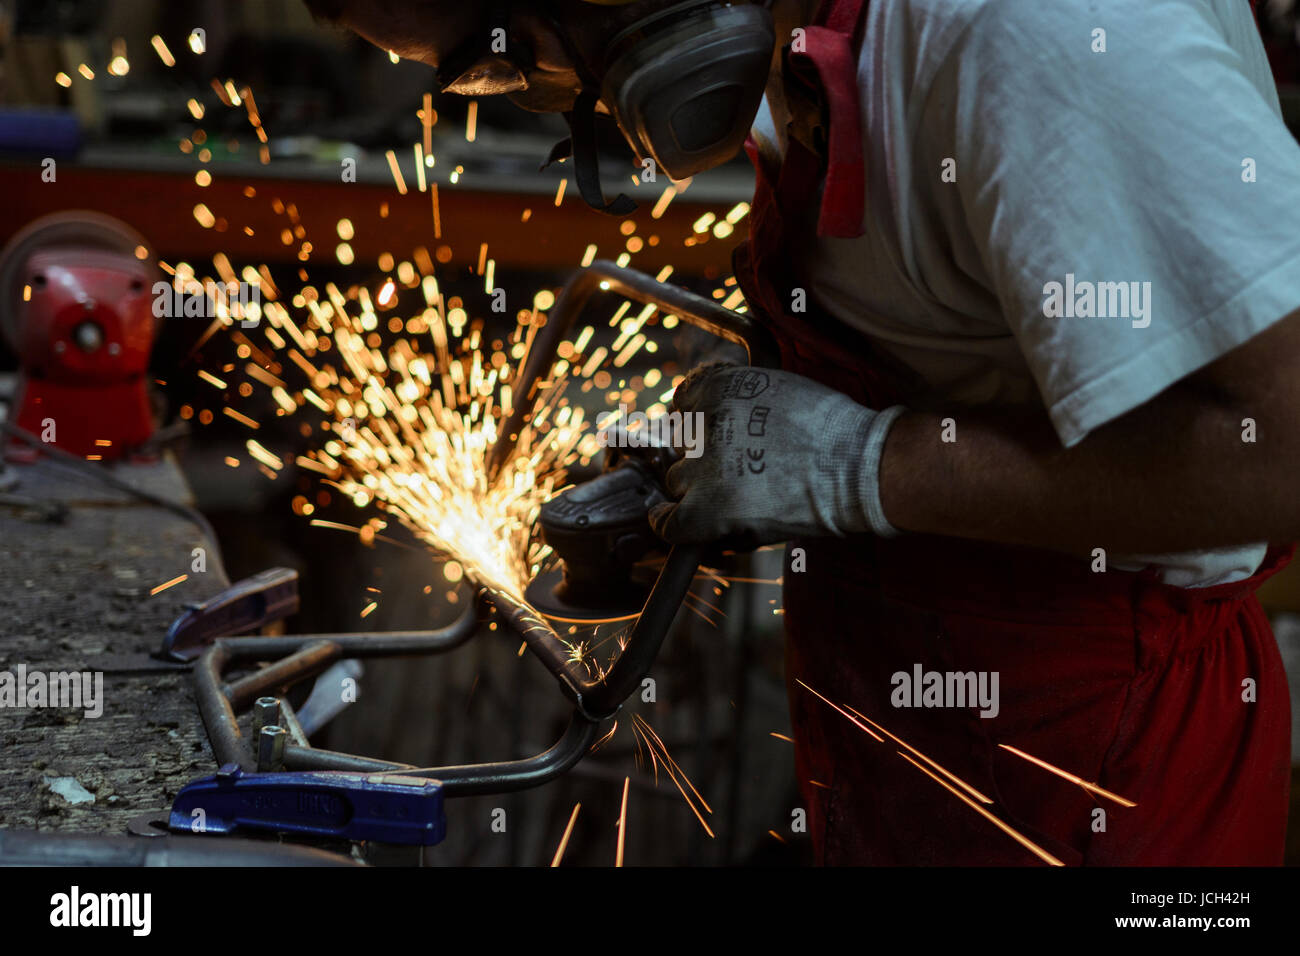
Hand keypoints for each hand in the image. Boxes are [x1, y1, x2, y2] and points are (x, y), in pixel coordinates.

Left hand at [647, 364, 905, 545]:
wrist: (858, 468)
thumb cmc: (832, 431)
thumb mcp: (782, 389)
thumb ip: (742, 397)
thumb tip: (712, 413)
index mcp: (722, 387)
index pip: (685, 399)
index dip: (696, 419)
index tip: (705, 431)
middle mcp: (706, 422)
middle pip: (682, 443)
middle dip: (702, 454)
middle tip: (736, 468)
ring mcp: (705, 468)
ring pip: (678, 480)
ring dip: (697, 488)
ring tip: (735, 495)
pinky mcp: (710, 510)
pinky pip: (670, 521)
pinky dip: (666, 522)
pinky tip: (667, 519)